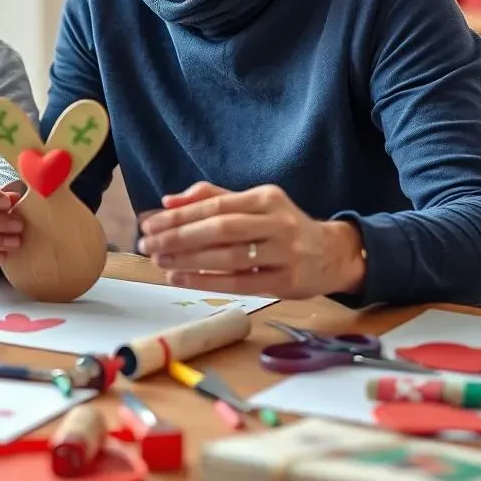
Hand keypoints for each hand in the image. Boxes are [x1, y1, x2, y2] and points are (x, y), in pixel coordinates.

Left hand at [137, 182, 365, 299]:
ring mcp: (285, 253)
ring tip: (159, 261)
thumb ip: (211, 197)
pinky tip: (180, 278)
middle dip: (179, 237)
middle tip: (148, 243)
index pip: (215, 205)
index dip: (179, 215)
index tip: (150, 223)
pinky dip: (206, 281)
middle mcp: (278, 222)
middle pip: (220, 229)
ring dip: (188, 261)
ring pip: (228, 257)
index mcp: (266, 197)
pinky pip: (240, 283)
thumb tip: (168, 201)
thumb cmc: (281, 226)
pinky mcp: (287, 282)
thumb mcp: (253, 203)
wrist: (332, 253)